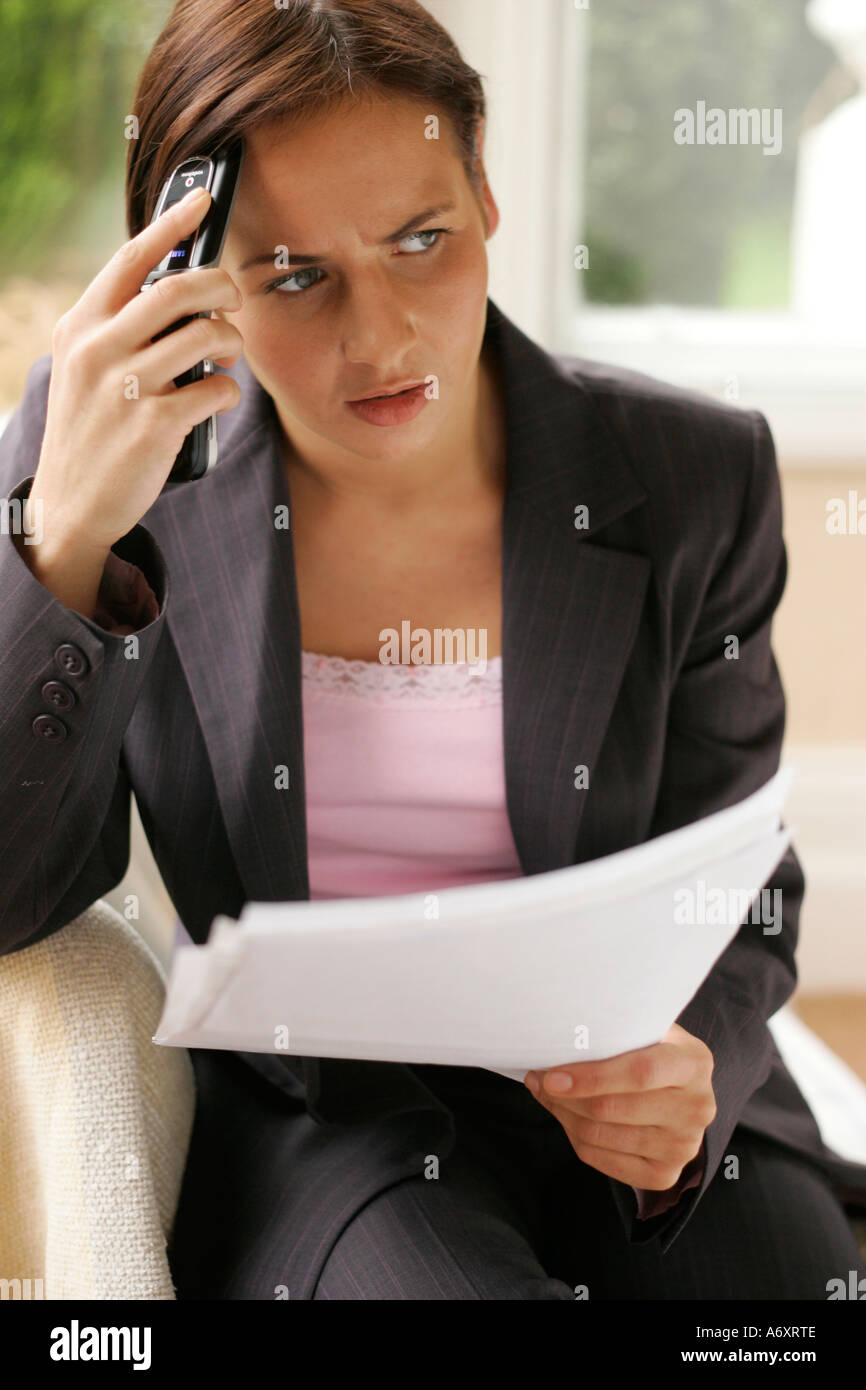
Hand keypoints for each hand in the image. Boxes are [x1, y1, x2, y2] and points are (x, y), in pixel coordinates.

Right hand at [32, 187, 243, 555]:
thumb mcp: (88, 367)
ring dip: (232, 343)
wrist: (72, 503)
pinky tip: (218, 397)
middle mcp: (98, 349)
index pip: (131, 259)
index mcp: (80, 325)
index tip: (204, 198)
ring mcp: (125, 388)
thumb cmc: (93, 428)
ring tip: (228, 357)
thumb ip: (122, 328)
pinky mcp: (153, 427)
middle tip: (234, 302)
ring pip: (205, 337)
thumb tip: (186, 292)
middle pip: (179, 289)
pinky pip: (215, 390)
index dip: (172, 222)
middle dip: (221, 287)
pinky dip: (229, 391)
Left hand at [524, 1023, 715, 1191]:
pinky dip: (575, 1138)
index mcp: (694, 1063)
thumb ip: (614, 1032)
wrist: (682, 1087)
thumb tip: (557, 1039)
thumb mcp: (646, 1028)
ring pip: (601, 1135)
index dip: (592, 1077)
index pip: (640, 1074)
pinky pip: (603, 1160)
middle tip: (539, 1079)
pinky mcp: (664, 1174)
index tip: (552, 1076)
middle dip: (566, 1096)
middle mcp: (696, 1108)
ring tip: (547, 1094)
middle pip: (613, 1109)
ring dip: (564, 1115)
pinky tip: (565, 1116)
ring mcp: (683, 1146)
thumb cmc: (653, 1049)